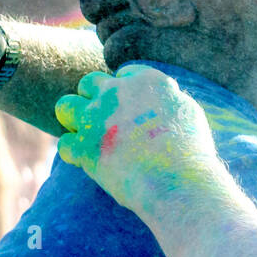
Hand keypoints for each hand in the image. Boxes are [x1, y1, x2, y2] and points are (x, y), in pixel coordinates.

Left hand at [55, 64, 219, 215]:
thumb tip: (164, 93)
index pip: (124, 75)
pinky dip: (74, 153)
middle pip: (89, 84)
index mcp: (146, 80)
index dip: (125, 93)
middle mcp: (116, 92)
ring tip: (85, 135)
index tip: (130, 110)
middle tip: (103, 122)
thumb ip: (168, 98)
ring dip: (73, 119)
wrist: (179, 181)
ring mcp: (97, 118)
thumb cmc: (191, 153)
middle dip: (94, 100)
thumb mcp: (188, 112)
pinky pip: (66, 144)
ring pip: (65, 106)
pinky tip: (87, 162)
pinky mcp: (84, 147)